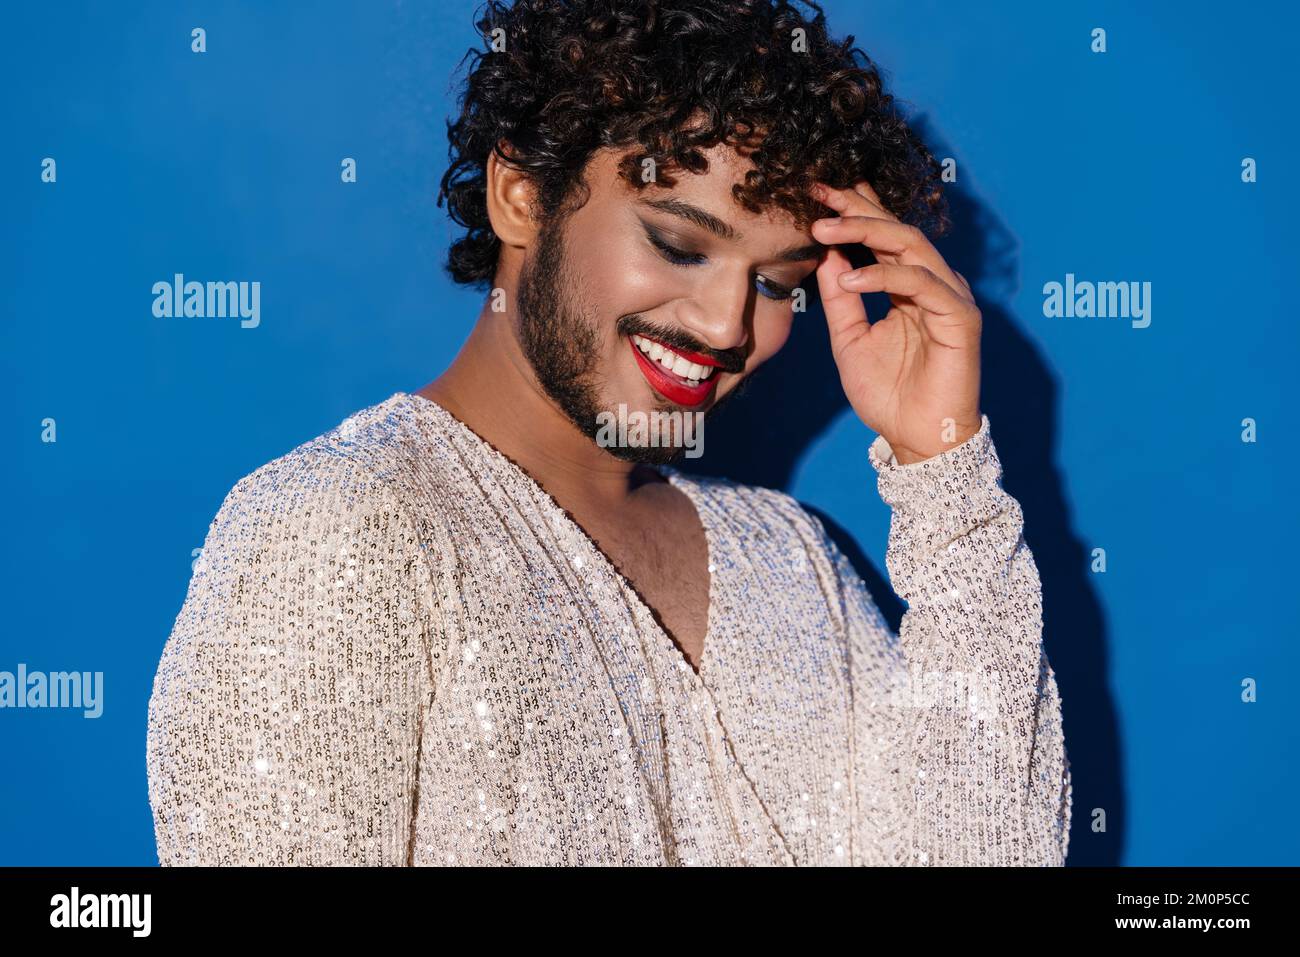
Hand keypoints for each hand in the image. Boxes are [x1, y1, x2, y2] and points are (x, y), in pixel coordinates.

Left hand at [810, 181, 981, 464]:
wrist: (915, 439)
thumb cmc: (888, 394)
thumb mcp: (849, 340)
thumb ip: (840, 299)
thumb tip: (826, 254)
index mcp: (908, 287)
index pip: (883, 238)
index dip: (855, 212)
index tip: (818, 194)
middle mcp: (932, 285)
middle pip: (897, 231)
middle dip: (858, 210)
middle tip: (821, 195)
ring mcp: (950, 298)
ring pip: (911, 247)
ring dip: (865, 233)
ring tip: (824, 231)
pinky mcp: (960, 318)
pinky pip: (922, 284)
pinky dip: (882, 277)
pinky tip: (848, 280)